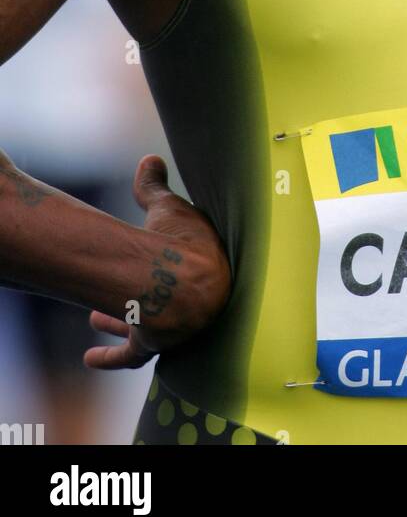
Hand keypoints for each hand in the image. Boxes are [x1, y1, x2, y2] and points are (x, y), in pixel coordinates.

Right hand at [84, 155, 231, 370]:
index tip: (150, 247)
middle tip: (125, 283)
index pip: (190, 266)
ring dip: (120, 323)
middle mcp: (196, 303)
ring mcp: (175, 326)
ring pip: (146, 328)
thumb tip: (149, 158)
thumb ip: (155, 186)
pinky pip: (132, 356)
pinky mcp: (153, 343)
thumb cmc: (179, 241)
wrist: (180, 286)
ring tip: (95, 318)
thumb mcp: (167, 206)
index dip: (172, 256)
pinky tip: (89, 358)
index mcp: (207, 267)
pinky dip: (111, 358)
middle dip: (143, 292)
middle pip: (168, 300)